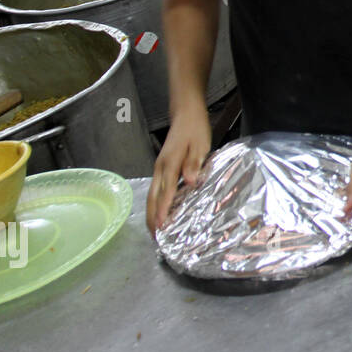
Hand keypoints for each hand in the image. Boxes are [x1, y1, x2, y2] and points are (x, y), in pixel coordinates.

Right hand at [147, 109, 210, 234]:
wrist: (186, 114)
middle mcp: (160, 168)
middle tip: (156, 237)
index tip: (162, 227)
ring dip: (151, 212)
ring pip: (151, 195)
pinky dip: (155, 203)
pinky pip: (156, 189)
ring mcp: (158, 168)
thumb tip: (190, 181)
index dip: (163, 210)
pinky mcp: (161, 167)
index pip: (165, 192)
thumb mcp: (200, 144)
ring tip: (155, 230)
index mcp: (170, 164)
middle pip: (152, 197)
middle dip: (152, 217)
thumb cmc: (195, 130)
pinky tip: (160, 211)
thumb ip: (194, 163)